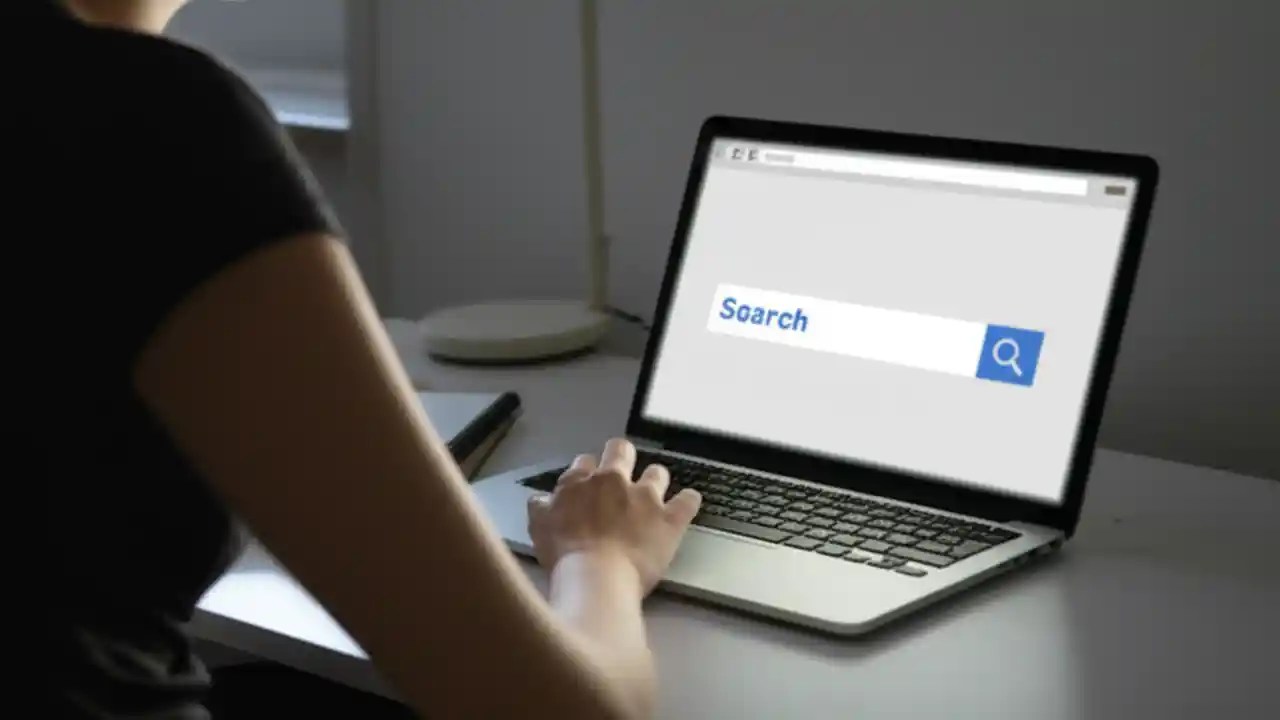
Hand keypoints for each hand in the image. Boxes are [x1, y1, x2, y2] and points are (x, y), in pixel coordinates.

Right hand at [527, 438, 701, 593]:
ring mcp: (646, 497)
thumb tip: (543, 499)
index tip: (589, 484)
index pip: (585, 462)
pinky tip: (688, 503)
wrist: (596, 578)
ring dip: (655, 480)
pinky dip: (688, 501)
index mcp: (580, 481)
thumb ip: (541, 507)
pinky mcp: (670, 519)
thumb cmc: (564, 555)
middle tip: (621, 472)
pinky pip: (688, 501)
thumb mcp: (537, 527)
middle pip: (621, 451)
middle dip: (621, 456)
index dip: (588, 471)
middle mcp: (614, 480)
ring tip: (654, 495)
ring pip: (657, 473)